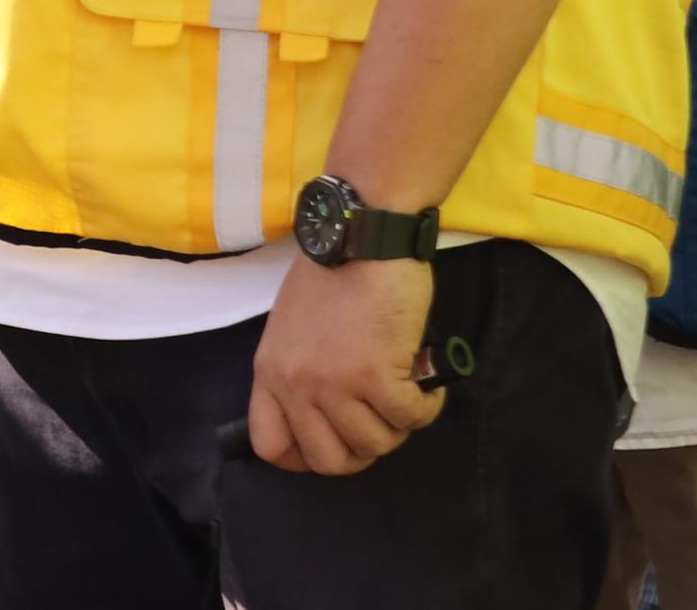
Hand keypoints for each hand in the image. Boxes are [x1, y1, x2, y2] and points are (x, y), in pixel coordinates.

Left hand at [249, 255, 442, 473]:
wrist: (363, 236)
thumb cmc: (334, 274)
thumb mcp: (293, 328)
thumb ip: (299, 370)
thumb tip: (324, 413)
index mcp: (270, 372)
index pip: (270, 445)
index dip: (306, 457)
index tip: (336, 444)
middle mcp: (296, 385)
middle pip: (328, 461)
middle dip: (362, 450)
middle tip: (380, 422)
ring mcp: (334, 384)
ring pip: (375, 445)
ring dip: (398, 426)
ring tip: (404, 394)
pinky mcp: (376, 376)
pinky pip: (409, 419)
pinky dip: (425, 407)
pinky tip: (426, 385)